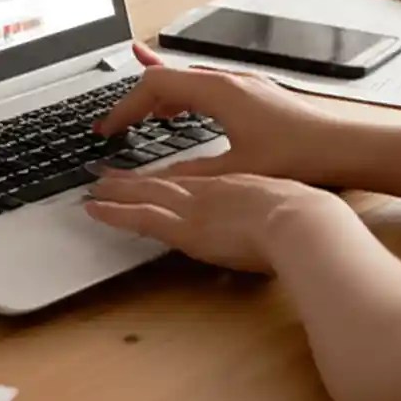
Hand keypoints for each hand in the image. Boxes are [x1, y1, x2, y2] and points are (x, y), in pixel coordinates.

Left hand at [86, 173, 345, 272]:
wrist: (302, 221)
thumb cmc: (306, 218)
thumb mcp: (290, 209)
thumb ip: (280, 215)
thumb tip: (289, 224)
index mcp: (235, 186)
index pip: (194, 180)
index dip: (171, 178)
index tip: (158, 177)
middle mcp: (209, 192)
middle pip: (164, 181)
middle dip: (136, 178)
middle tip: (110, 173)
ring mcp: (194, 207)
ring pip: (147, 193)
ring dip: (119, 189)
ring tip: (96, 185)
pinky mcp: (185, 228)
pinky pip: (140, 217)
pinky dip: (114, 212)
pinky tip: (94, 209)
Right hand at [96, 44, 339, 180]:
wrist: (344, 147)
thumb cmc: (298, 155)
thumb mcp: (234, 170)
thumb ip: (190, 173)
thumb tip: (153, 179)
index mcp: (219, 92)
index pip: (155, 86)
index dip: (125, 107)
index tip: (108, 130)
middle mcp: (229, 80)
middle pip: (167, 78)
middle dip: (136, 100)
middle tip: (115, 124)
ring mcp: (244, 85)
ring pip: (188, 81)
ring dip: (160, 96)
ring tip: (142, 116)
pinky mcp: (256, 95)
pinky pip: (207, 87)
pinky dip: (185, 96)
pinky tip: (186, 112)